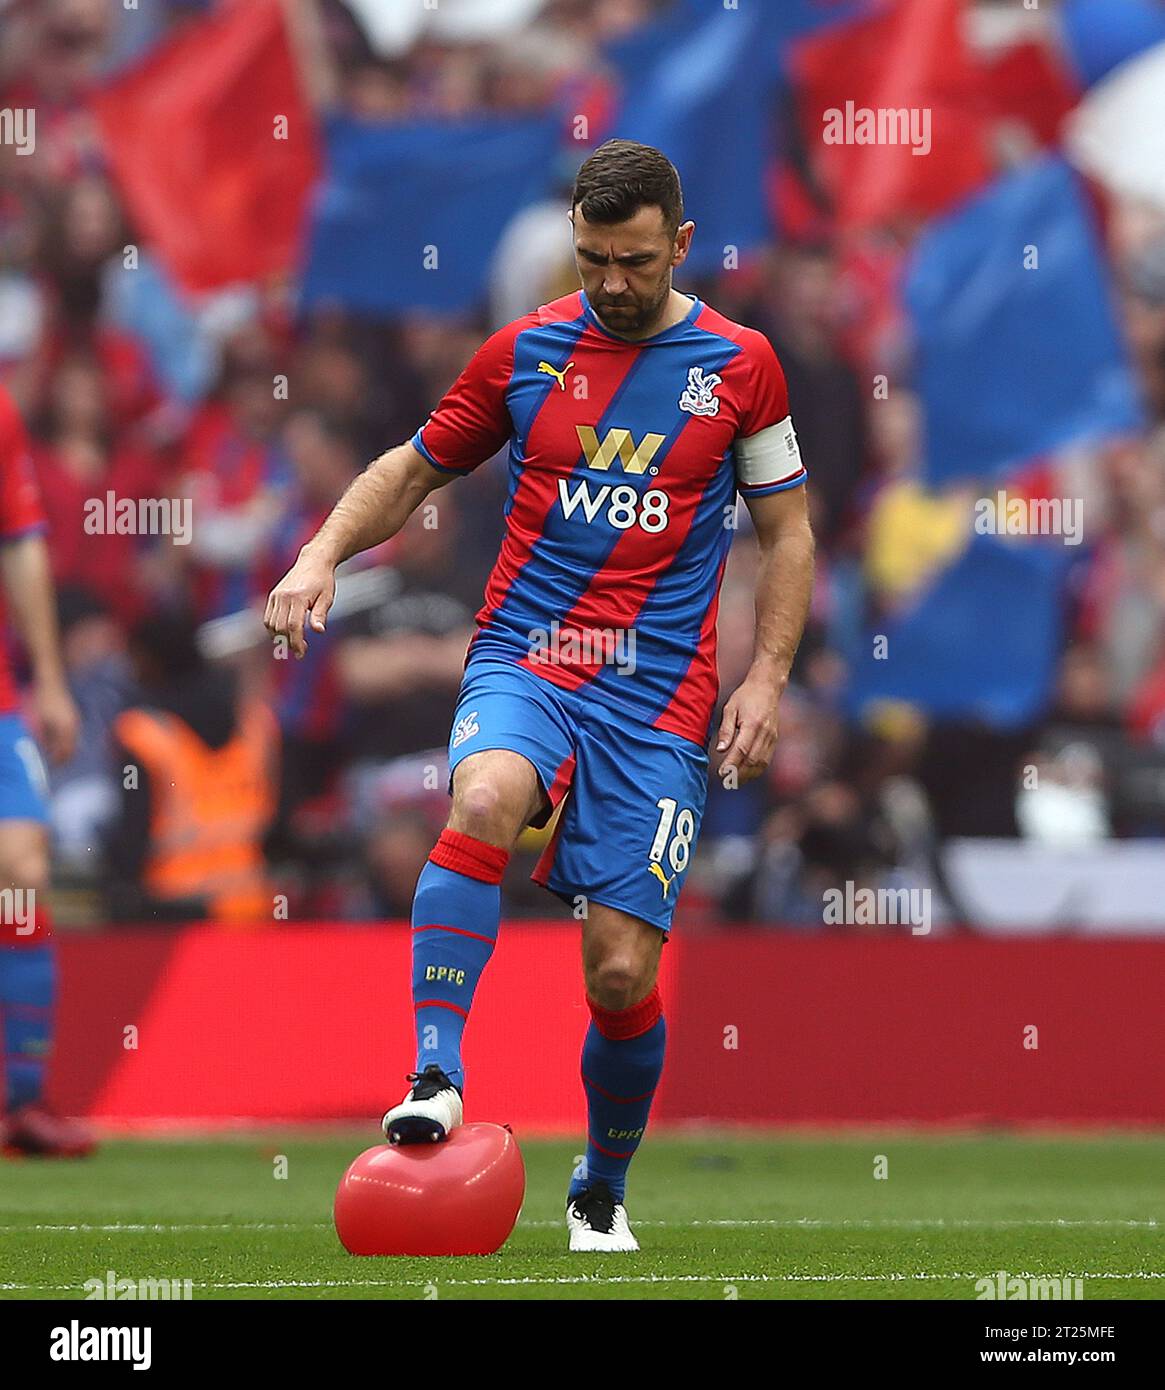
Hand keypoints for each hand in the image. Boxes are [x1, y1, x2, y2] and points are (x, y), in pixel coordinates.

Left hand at [32, 680, 78, 764]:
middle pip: (72, 747)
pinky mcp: (75, 717)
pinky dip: (68, 741)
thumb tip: (46, 750)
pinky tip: (61, 743)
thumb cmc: (45, 700)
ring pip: (74, 741)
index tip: (53, 767)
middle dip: (65, 757)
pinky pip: (74, 735)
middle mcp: (74, 726)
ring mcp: (76, 721)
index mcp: (67, 728)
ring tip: (58, 756)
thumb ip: (45, 736)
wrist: (53, 682)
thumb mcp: (41, 720)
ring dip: (67, 749)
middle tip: (57, 765)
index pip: (66, 750)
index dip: (59, 760)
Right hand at [263, 548, 336, 658]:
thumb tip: (319, 631)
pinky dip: (273, 629)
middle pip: (280, 628)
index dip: (296, 643)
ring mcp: (276, 595)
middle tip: (301, 651)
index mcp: (298, 597)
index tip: (302, 654)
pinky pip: (268, 618)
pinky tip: (285, 634)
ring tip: (294, 643)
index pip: (293, 626)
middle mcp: (283, 596)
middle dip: (289, 643)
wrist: (313, 561)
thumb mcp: (327, 597)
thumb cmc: (323, 581)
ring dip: (280, 638)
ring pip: (271, 624)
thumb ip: (320, 614)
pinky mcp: (273, 596)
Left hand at [715, 667, 784, 785]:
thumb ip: (726, 729)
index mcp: (753, 724)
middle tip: (727, 782)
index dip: (732, 764)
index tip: (722, 773)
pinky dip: (757, 769)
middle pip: (753, 760)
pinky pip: (767, 759)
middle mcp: (765, 732)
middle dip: (739, 774)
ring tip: (735, 782)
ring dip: (749, 775)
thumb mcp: (730, 708)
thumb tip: (721, 750)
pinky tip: (747, 774)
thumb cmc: (745, 696)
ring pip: (761, 762)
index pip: (742, 750)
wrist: (767, 687)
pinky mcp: (774, 739)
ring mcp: (772, 736)